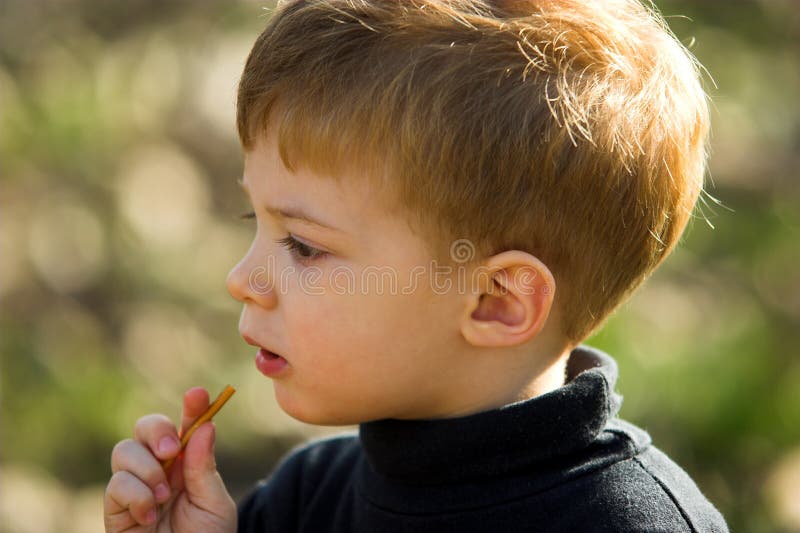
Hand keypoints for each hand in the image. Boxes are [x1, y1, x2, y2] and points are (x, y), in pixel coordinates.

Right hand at [104, 387, 236, 531]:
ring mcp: (135, 488)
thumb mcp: (215, 505)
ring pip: (124, 451)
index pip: (186, 427)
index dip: (191, 407)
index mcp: (188, 464)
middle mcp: (159, 470)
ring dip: (147, 469)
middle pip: (144, 426)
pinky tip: (149, 514)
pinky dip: (135, 495)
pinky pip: (115, 485)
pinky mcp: (115, 510)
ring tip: (164, 496)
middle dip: (156, 430)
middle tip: (171, 450)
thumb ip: (204, 468)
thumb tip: (204, 425)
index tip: (198, 394)